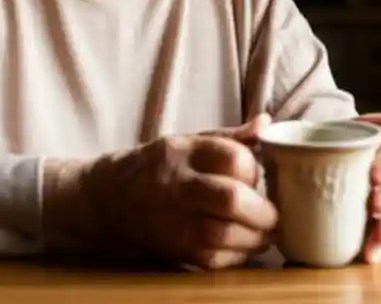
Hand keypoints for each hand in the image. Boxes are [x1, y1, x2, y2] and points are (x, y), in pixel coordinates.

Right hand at [61, 114, 277, 268]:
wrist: (107, 199)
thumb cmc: (159, 167)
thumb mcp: (189, 141)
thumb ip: (230, 137)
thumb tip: (266, 123)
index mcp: (183, 151)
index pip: (232, 157)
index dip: (254, 169)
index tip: (259, 177)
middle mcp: (176, 184)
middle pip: (229, 198)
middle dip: (261, 210)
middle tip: (274, 214)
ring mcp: (171, 219)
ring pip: (221, 233)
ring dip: (254, 237)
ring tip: (265, 233)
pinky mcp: (171, 248)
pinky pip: (211, 258)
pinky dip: (236, 255)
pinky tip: (245, 247)